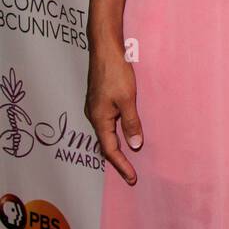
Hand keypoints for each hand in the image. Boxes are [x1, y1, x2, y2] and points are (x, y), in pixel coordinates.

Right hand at [84, 44, 143, 184]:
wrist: (104, 49)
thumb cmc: (116, 72)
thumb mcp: (128, 99)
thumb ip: (131, 123)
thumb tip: (135, 146)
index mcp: (99, 119)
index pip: (110, 150)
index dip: (122, 165)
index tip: (132, 178)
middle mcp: (94, 116)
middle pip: (106, 144)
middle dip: (119, 159)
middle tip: (132, 173)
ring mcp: (95, 107)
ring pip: (107, 132)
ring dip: (118, 145)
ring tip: (131, 157)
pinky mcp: (99, 99)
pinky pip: (108, 121)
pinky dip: (117, 131)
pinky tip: (125, 131)